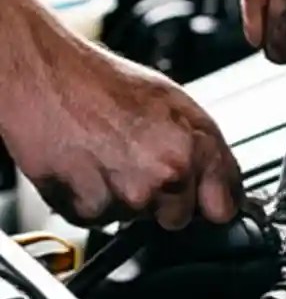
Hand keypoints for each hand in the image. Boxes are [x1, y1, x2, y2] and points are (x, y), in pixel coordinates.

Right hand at [1, 39, 242, 230]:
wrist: (45, 78)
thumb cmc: (104, 84)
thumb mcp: (177, 105)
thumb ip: (209, 151)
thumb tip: (228, 187)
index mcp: (192, 150)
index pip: (224, 210)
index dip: (213, 202)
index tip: (206, 198)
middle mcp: (163, 177)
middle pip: (179, 219)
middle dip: (167, 199)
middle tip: (141, 161)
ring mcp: (124, 198)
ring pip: (139, 219)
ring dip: (128, 198)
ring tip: (111, 155)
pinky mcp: (86, 210)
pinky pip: (102, 220)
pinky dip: (94, 200)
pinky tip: (89, 166)